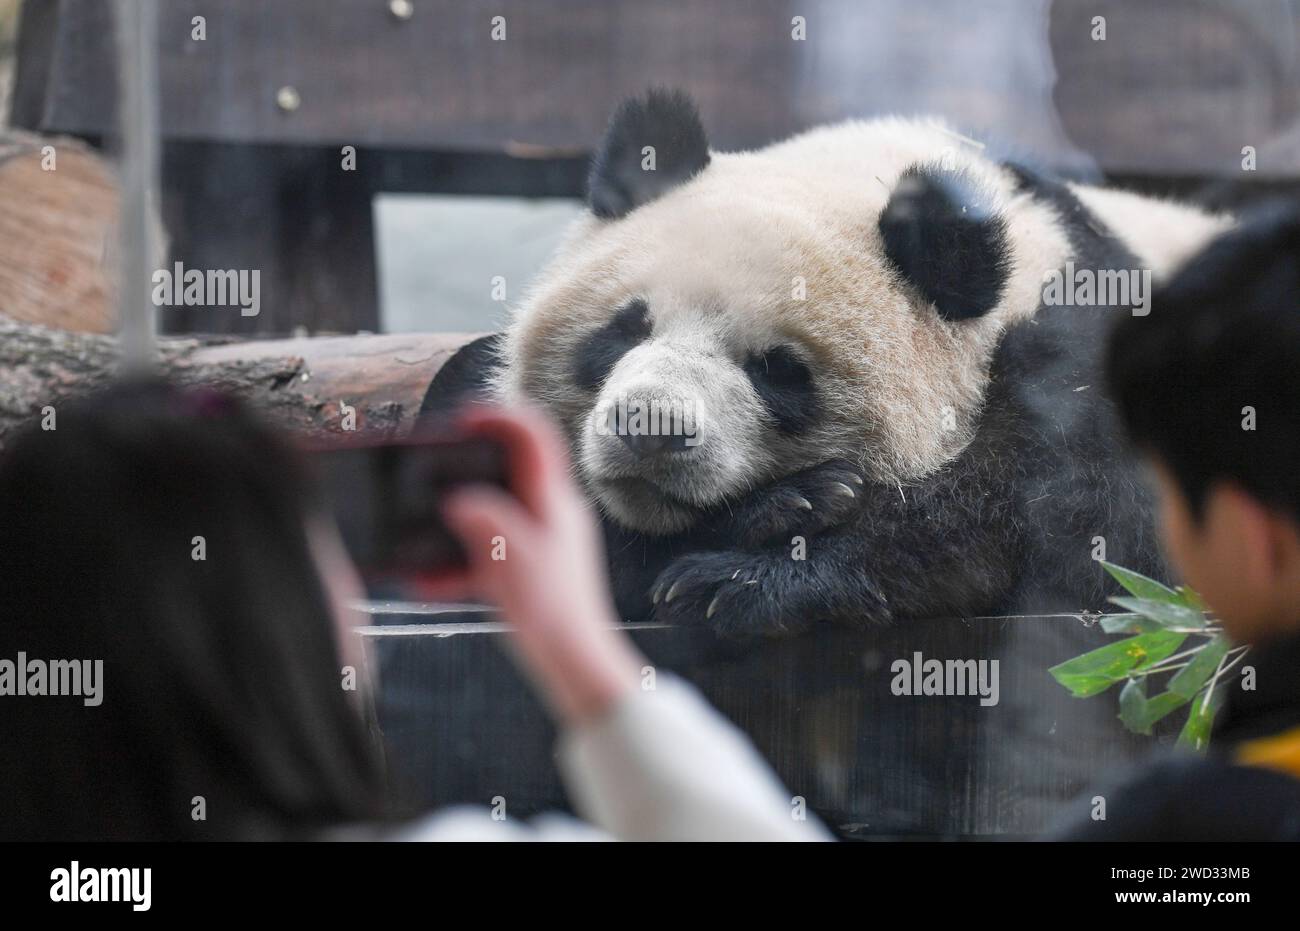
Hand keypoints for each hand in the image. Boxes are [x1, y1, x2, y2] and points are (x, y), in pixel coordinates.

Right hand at [434, 406, 643, 724]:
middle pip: (506, 475)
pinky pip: (488, 557)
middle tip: (430, 475)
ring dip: (454, 530)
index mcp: (555, 500)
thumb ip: (484, 518)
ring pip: (491, 519)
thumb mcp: (511, 557)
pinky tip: (427, 586)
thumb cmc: (554, 611)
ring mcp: (542, 543)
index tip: (462, 419)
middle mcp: (552, 514)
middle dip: (464, 475)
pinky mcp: (531, 573)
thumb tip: (458, 500)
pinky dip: (459, 566)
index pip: (534, 435)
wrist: (576, 665)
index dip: (499, 417)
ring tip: (419, 547)